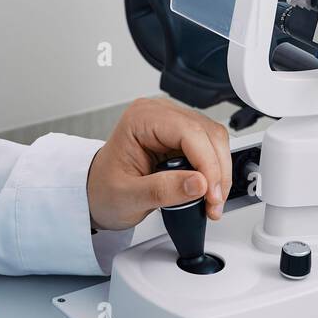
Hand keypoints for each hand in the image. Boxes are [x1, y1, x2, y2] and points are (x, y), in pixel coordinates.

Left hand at [86, 97, 231, 230]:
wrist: (97, 193)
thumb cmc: (103, 189)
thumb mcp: (128, 196)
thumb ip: (163, 190)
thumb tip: (200, 184)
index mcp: (142, 118)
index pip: (189, 132)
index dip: (207, 164)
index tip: (211, 194)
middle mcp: (160, 114)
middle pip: (207, 133)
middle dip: (217, 170)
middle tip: (214, 202)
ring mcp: (173, 123)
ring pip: (214, 139)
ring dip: (219, 172)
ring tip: (212, 201)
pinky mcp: (182, 137)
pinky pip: (210, 148)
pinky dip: (214, 171)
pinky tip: (208, 191)